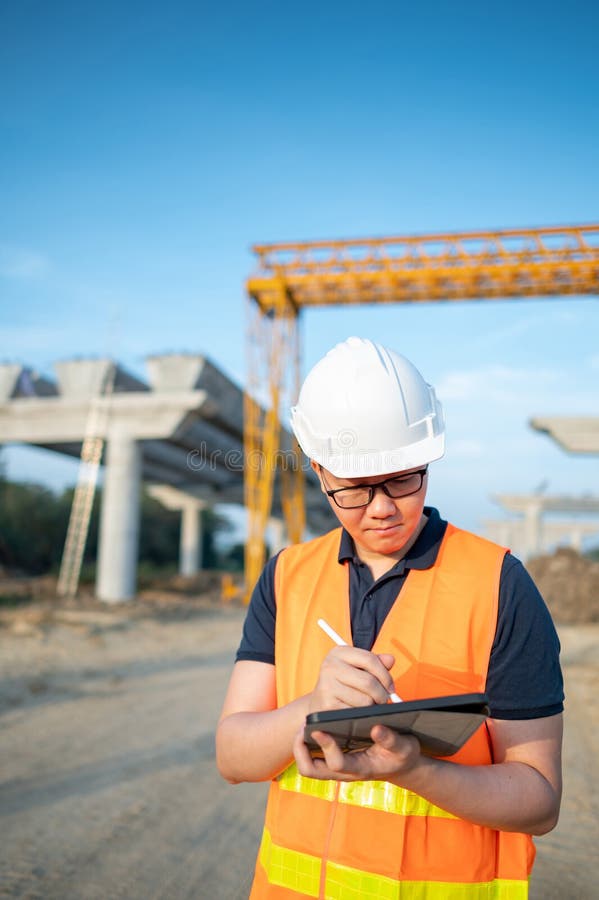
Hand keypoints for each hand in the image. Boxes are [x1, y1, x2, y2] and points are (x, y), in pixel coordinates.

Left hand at [293, 723, 423, 782]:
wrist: (402, 765)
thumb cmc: (403, 754)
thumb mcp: (405, 747)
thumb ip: (392, 740)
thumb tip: (376, 728)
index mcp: (361, 768)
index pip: (336, 763)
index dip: (326, 746)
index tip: (319, 728)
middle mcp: (345, 771)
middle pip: (311, 771)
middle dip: (301, 751)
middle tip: (302, 728)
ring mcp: (338, 768)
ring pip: (309, 767)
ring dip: (301, 748)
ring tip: (304, 726)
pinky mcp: (336, 760)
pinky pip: (313, 759)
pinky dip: (308, 745)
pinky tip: (314, 726)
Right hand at [308, 647, 396, 712]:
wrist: (319, 703)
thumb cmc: (344, 683)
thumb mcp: (358, 668)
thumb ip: (376, 663)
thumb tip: (390, 659)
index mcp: (339, 652)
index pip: (370, 659)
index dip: (385, 675)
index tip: (391, 687)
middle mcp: (330, 666)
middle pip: (369, 682)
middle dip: (382, 694)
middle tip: (383, 700)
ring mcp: (326, 685)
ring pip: (365, 700)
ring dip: (372, 706)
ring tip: (368, 705)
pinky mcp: (327, 705)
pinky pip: (356, 712)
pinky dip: (361, 715)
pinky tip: (357, 712)